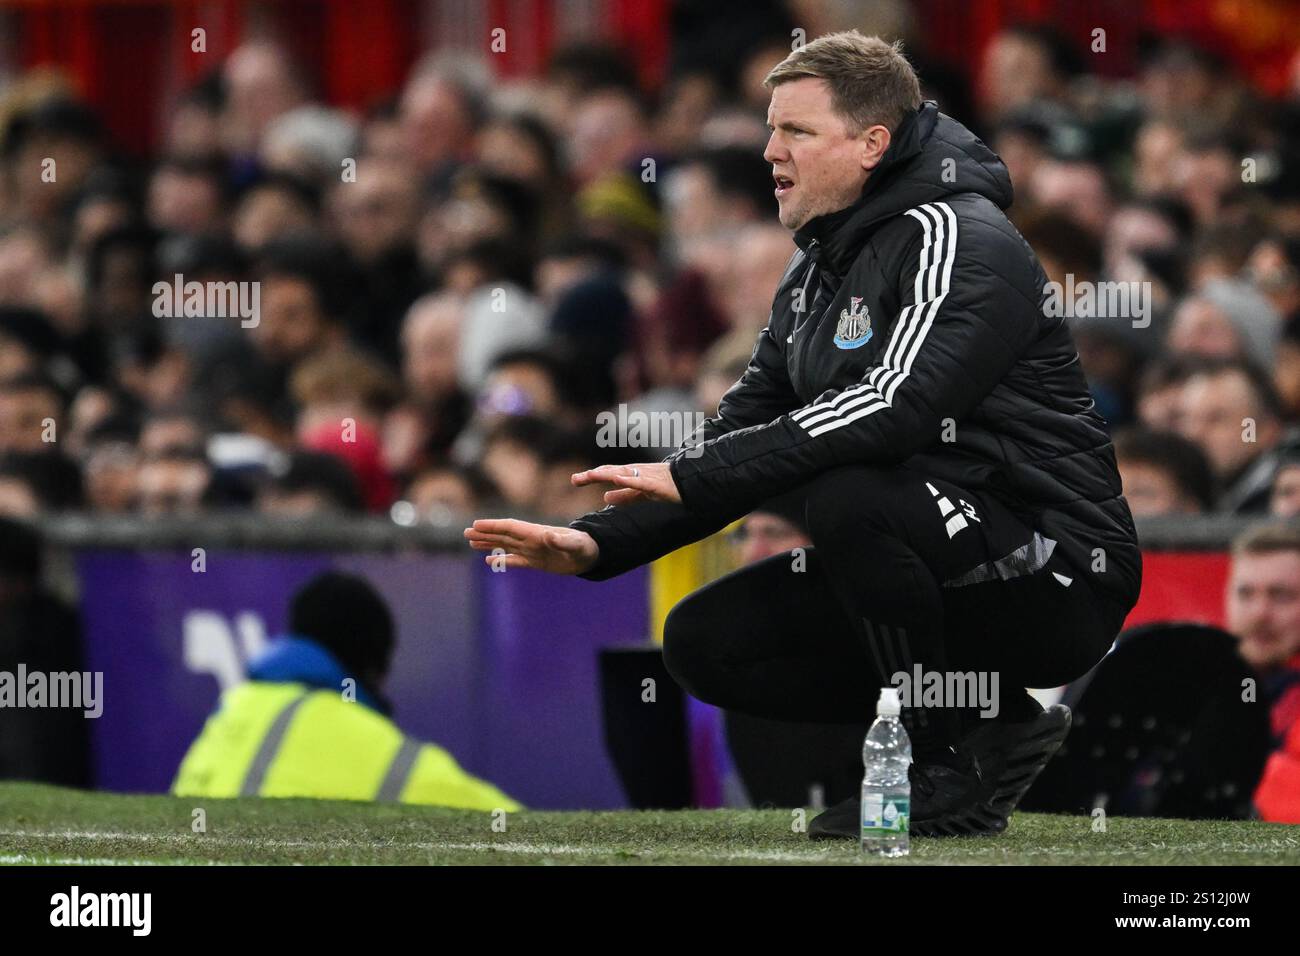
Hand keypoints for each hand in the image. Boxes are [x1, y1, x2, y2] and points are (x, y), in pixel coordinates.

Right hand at [463, 519, 598, 574]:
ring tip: (471, 542)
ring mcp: (532, 550)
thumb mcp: (575, 544)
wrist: (592, 556)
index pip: (511, 527)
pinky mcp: (536, 562)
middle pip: (503, 535)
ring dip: (489, 544)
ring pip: (505, 545)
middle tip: (466, 532)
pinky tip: (489, 561)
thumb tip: (548, 536)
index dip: (493, 526)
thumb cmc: (585, 547)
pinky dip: (502, 560)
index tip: (476, 525)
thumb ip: (562, 541)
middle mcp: (531, 540)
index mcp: (537, 533)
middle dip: (485, 533)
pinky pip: (515, 560)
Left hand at [571, 462, 681, 505]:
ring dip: (605, 474)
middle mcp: (635, 472)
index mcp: (630, 475)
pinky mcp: (656, 484)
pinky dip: (628, 480)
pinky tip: (617, 479)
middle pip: (610, 472)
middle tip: (575, 479)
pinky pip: (640, 482)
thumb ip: (624, 495)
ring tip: (590, 476)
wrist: (690, 483)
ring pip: (622, 473)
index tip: (575, 480)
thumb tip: (605, 497)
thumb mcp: (640, 493)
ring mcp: (645, 477)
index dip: (590, 476)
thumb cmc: (665, 485)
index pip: (606, 473)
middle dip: (592, 475)